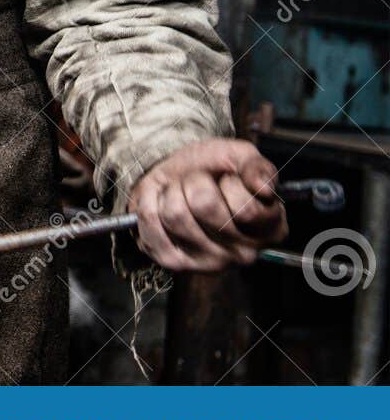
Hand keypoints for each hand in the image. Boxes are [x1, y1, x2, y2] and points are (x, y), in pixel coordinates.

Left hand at [129, 138, 286, 270]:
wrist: (177, 173)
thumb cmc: (214, 169)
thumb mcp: (242, 157)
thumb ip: (258, 167)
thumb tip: (264, 188)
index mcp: (270, 230)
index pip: (246, 209)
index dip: (230, 183)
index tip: (227, 181)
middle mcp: (243, 253)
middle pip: (205, 206)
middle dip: (194, 182)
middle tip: (197, 184)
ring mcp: (208, 262)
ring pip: (175, 214)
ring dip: (171, 191)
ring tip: (180, 193)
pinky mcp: (173, 261)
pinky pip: (150, 221)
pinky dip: (149, 201)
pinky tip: (161, 203)